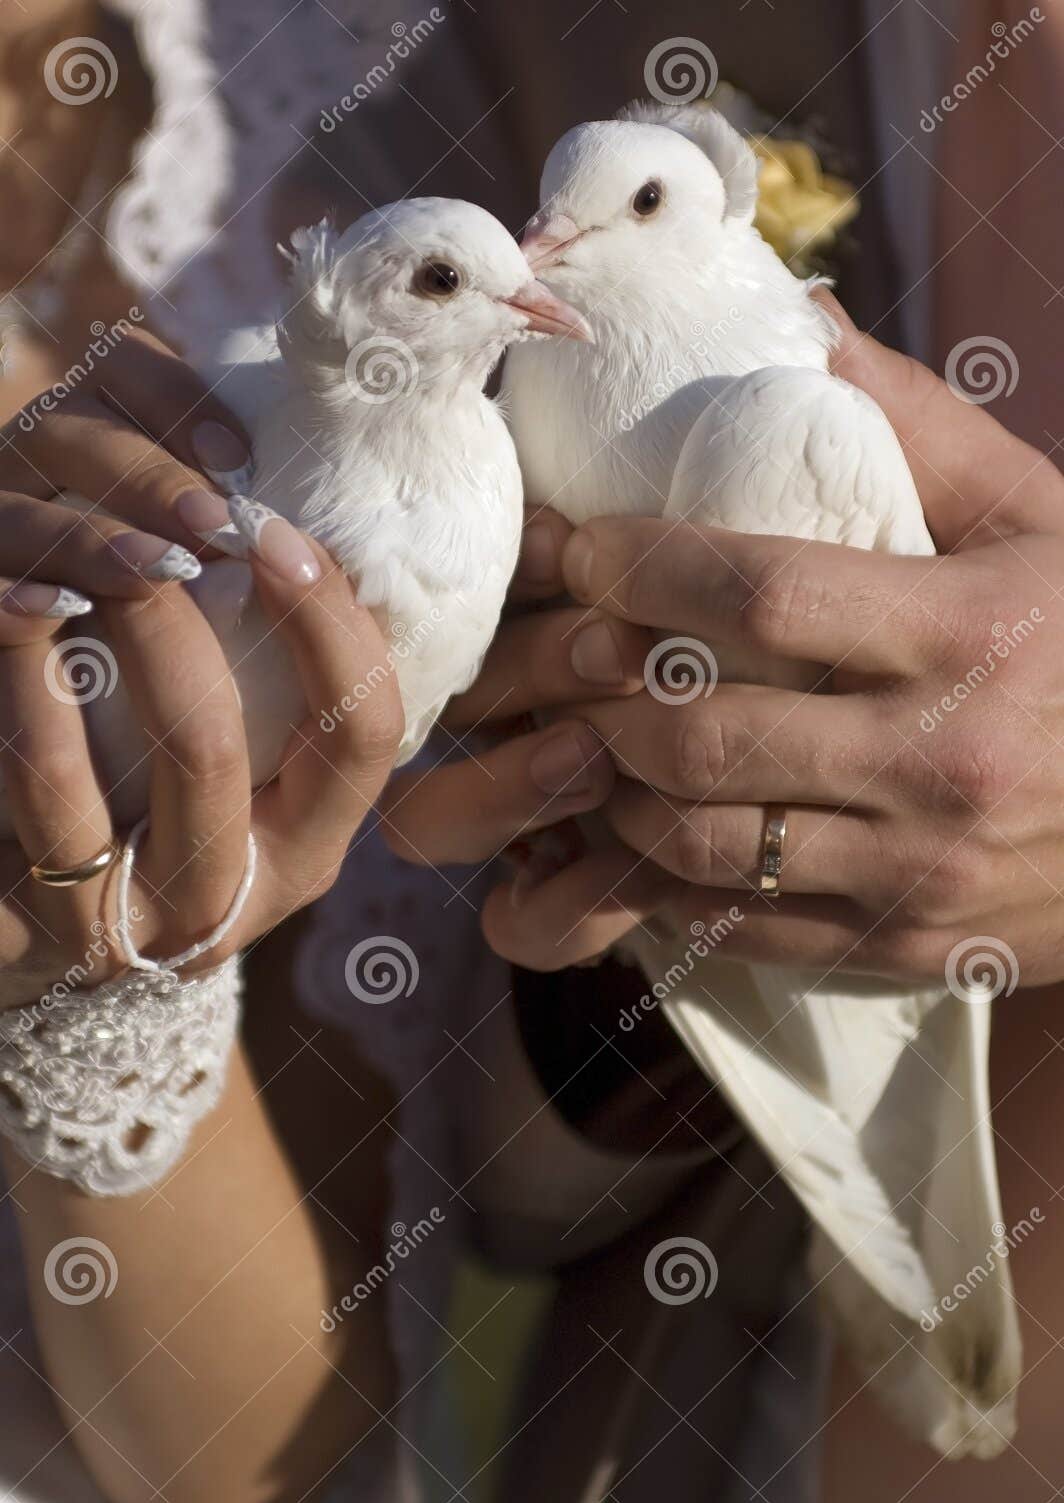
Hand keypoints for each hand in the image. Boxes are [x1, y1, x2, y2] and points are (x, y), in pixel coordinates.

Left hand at [0, 333, 402, 1008]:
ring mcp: (126, 927)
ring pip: (72, 784)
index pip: (366, 729)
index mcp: (309, 842)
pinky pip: (25, 805)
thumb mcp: (249, 756)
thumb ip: (282, 674)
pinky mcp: (35, 936)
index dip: (327, 621)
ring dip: (51, 654)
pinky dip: (13, 702)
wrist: (56, 933)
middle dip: (160, 622)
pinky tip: (7, 623)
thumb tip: (299, 517)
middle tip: (124, 539)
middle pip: (211, 750)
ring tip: (44, 577)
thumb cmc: (168, 807)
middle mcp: (233, 896)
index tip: (269, 529)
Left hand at [392, 307, 1063, 985]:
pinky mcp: (902, 944)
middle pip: (707, 734)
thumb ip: (922, 429)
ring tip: (587, 737)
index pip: (766, 598)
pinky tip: (640, 825)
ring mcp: (918, 870)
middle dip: (601, 691)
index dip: (647, 571)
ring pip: (701, 842)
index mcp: (975, 632)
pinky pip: (741, 922)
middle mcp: (941, 760)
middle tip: (561, 652)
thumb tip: (803, 324)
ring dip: (615, 789)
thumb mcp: (1041, 519)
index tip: (583, 550)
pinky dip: (666, 876)